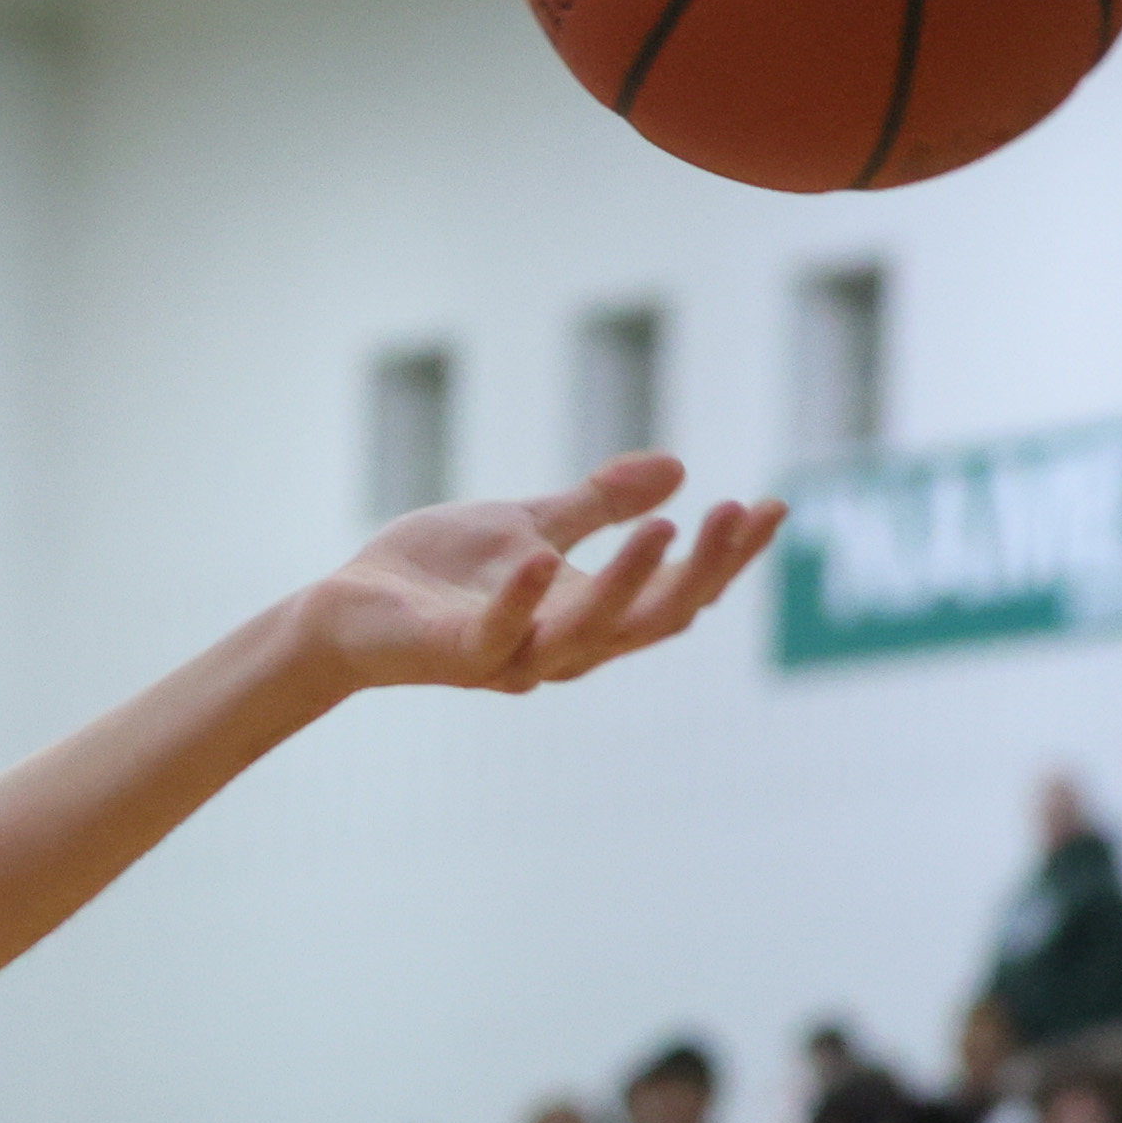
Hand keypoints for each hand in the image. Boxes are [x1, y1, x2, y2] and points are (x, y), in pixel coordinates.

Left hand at [287, 455, 780, 696]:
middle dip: (704, 570)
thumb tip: (678, 467)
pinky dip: (522, 600)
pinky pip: (499, 635)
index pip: (678, 593)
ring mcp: (513, 656)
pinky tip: (539, 557)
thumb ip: (598, 505)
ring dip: (631, 581)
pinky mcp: (457, 654)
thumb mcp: (529, 522)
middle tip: (739, 513)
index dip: (728, 557)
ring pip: (592, 632)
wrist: (347, 608)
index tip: (774, 507)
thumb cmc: (438, 573)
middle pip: (656, 619)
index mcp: (589, 615)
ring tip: (668, 526)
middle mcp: (565, 646)